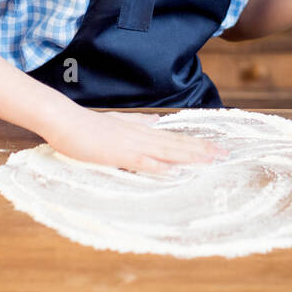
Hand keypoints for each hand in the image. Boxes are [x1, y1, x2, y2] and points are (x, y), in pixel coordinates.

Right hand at [46, 110, 227, 174]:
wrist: (66, 121)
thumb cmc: (88, 125)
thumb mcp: (118, 121)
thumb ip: (138, 122)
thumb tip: (157, 121)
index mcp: (141, 130)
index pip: (174, 137)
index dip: (196, 142)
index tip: (216, 147)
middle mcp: (141, 135)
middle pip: (177, 143)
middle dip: (202, 150)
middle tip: (226, 154)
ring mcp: (131, 145)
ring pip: (167, 151)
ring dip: (190, 156)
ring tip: (211, 160)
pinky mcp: (118, 154)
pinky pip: (143, 162)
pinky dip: (159, 167)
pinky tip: (174, 171)